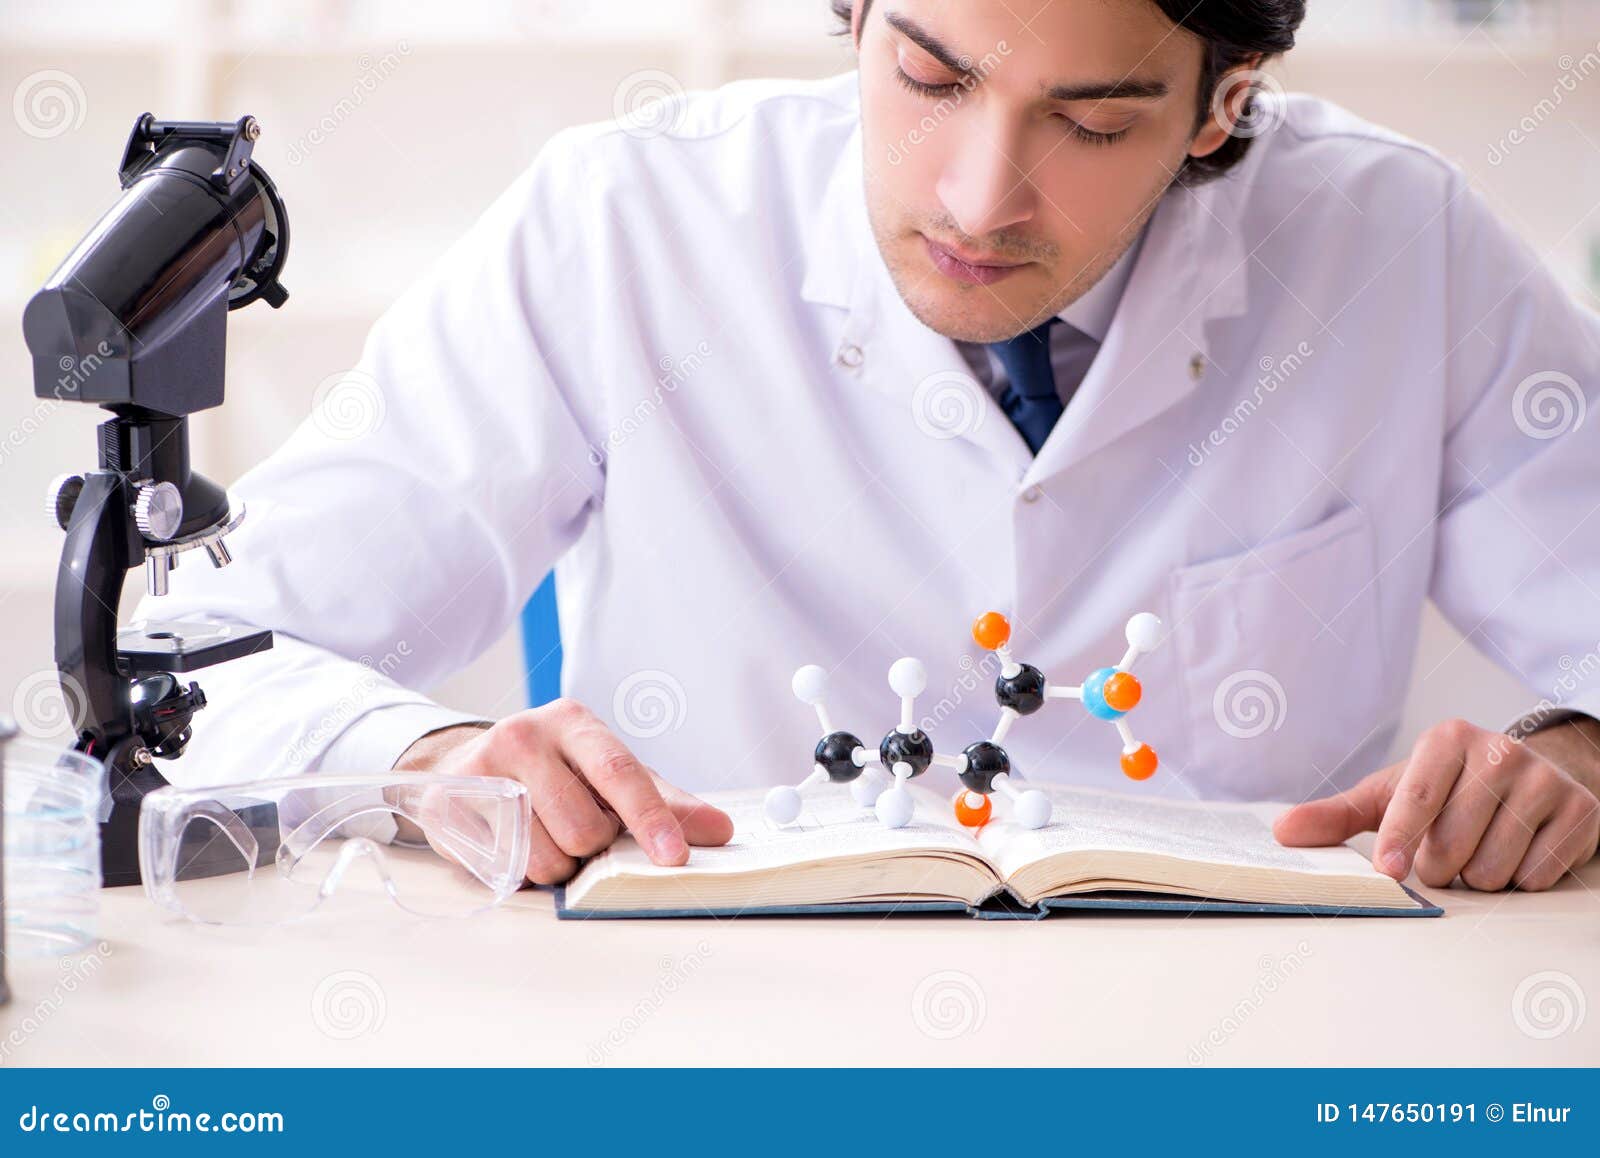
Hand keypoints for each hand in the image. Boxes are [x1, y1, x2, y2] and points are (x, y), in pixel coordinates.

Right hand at [393, 700, 732, 884]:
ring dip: (557, 866)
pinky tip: (513, 844)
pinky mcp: (449, 806)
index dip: (651, 818)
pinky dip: (520, 870)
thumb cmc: (553, 775)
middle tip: (580, 833)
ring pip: (545, 857)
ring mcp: (482, 769)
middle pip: (583, 828)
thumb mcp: (608, 778)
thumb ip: (665, 803)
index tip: (676, 856)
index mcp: (574, 723)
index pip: (620, 772)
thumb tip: (720, 831)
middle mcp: (526, 735)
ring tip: (545, 838)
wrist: (466, 767)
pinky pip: (504, 867)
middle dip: (592, 847)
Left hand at [1274, 717, 1599, 890]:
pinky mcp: (1581, 812)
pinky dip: (1519, 880)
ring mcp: (1545, 780)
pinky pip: (1536, 876)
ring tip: (1482, 847)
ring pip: (1494, 868)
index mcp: (1447, 739)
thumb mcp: (1392, 793)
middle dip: (1440, 865)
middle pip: (1452, 845)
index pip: (1415, 798)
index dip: (1398, 840)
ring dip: (1479, 875)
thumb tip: (1281, 832)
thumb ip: (1337, 815)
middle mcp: (1499, 752)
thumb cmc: (1450, 789)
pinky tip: (1517, 853)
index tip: (1387, 872)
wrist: (1534, 775)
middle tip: (1446, 850)